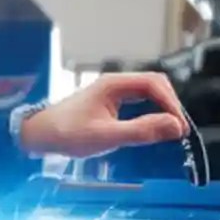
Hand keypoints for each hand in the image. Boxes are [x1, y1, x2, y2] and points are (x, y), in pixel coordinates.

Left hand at [19, 73, 189, 157]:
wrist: (40, 134)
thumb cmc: (67, 134)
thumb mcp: (106, 136)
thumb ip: (141, 131)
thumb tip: (174, 126)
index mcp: (114, 84)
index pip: (154, 84)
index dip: (172, 103)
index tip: (179, 126)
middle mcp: (115, 83)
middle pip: (155, 84)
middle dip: (170, 104)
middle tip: (178, 130)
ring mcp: (112, 91)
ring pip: (148, 92)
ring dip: (162, 107)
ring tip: (170, 129)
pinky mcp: (110, 102)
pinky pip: (138, 100)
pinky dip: (151, 110)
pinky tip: (153, 126)